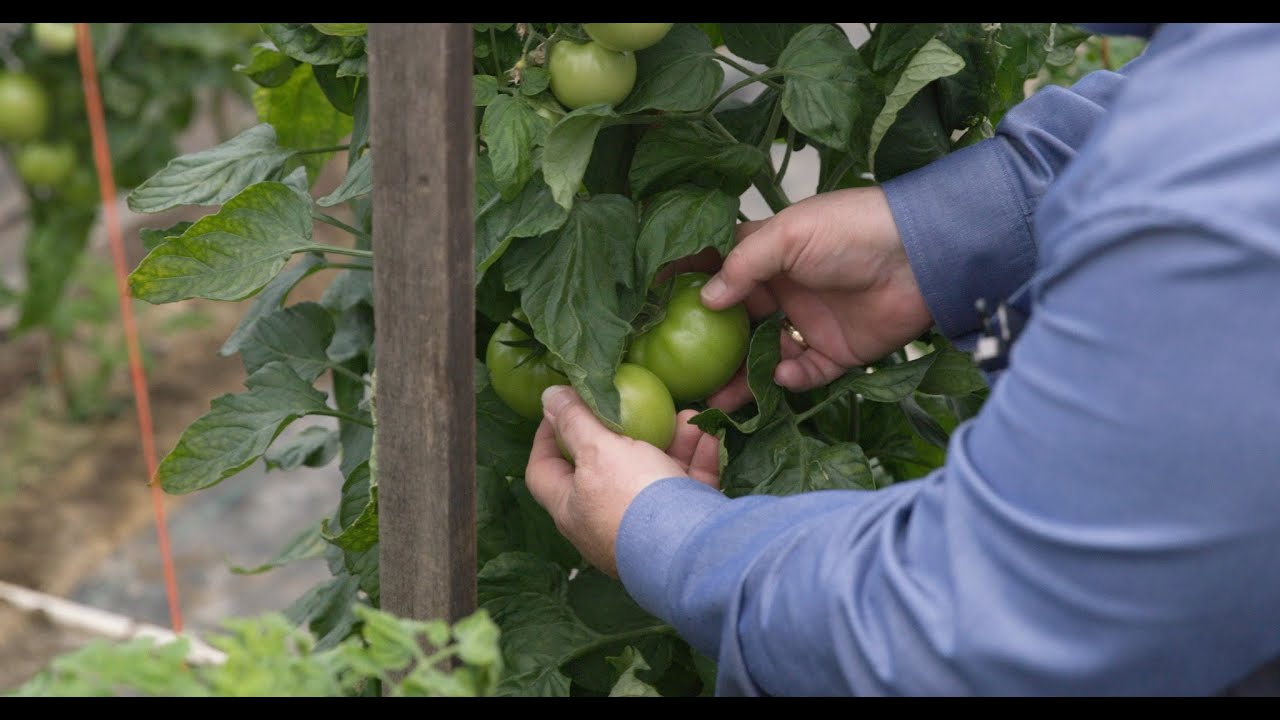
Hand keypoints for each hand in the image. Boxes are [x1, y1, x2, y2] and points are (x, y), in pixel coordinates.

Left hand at [525, 385, 719, 576]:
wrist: (689, 551)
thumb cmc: (633, 500)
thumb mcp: (598, 451)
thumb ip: (575, 421)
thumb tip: (548, 396)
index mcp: (571, 508)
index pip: (543, 469)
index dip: (546, 437)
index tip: (560, 408)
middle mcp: (602, 522)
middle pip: (606, 468)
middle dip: (626, 433)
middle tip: (636, 407)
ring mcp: (643, 528)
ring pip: (654, 475)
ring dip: (671, 442)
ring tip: (685, 416)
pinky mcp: (680, 530)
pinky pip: (686, 488)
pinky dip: (697, 461)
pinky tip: (708, 437)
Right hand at [676, 187, 933, 410]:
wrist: (920, 255)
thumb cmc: (852, 229)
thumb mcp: (788, 235)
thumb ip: (743, 265)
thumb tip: (706, 299)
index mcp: (769, 254)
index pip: (719, 270)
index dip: (688, 285)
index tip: (653, 305)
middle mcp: (785, 291)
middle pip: (736, 324)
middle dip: (707, 347)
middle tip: (677, 370)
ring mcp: (810, 323)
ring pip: (764, 357)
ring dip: (741, 377)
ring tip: (714, 398)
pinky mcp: (838, 352)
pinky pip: (805, 374)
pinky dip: (789, 380)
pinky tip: (778, 377)